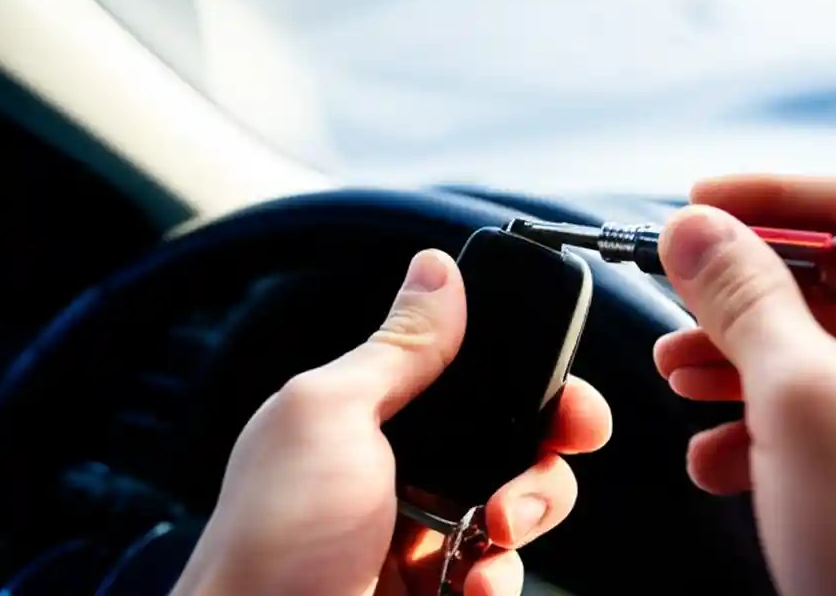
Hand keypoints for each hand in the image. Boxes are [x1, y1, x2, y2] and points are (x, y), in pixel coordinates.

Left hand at [173, 249, 611, 595]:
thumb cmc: (271, 543)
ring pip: (521, 510)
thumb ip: (396, 348)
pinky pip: (503, 577)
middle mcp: (401, 475)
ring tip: (495, 535)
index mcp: (372, 420)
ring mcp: (423, 542)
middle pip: (513, 442)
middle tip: (553, 454)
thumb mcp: (329, 417)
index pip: (472, 381)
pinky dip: (503, 582)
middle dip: (546, 450)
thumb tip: (436, 272)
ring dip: (530, 514)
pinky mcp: (440, 595)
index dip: (528, 380)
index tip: (564, 390)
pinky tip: (475, 586)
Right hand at [653, 175, 835, 595]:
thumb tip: (698, 230)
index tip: (693, 209)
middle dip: (745, 293)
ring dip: (747, 359)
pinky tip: (723, 455)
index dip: (766, 194)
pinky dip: (776, 420)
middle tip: (674, 305)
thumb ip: (744, 299)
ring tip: (682, 381)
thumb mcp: (800, 406)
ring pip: (832, 348)